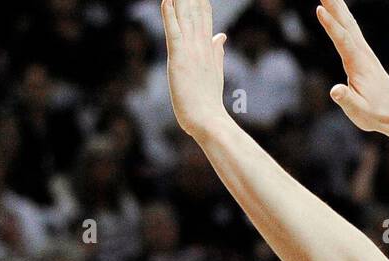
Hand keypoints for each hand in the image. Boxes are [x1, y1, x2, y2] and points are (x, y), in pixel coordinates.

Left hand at [161, 0, 228, 138]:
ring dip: (182, 0)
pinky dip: (169, 15)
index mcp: (208, 50)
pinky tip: (167, 0)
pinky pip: (173, 32)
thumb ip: (217, 52)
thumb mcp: (214, 73)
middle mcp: (201, 46)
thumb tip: (221, 36)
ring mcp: (191, 51)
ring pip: (184, 17)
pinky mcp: (179, 58)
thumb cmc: (209, 104)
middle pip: (195, 13)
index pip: (204, 19)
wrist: (209, 121)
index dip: (200, 3)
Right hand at [316, 0, 388, 132]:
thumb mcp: (359, 112)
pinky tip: (338, 8)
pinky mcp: (363, 54)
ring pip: (349, 24)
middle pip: (347, 24)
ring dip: (338, 6)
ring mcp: (364, 52)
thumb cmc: (376, 114)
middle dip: (334, 6)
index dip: (331, 26)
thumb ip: (346, 100)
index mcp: (359, 66)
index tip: (319, 9)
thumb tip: (335, 91)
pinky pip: (351, 29)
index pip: (343, 41)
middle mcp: (363, 54)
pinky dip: (343, 16)